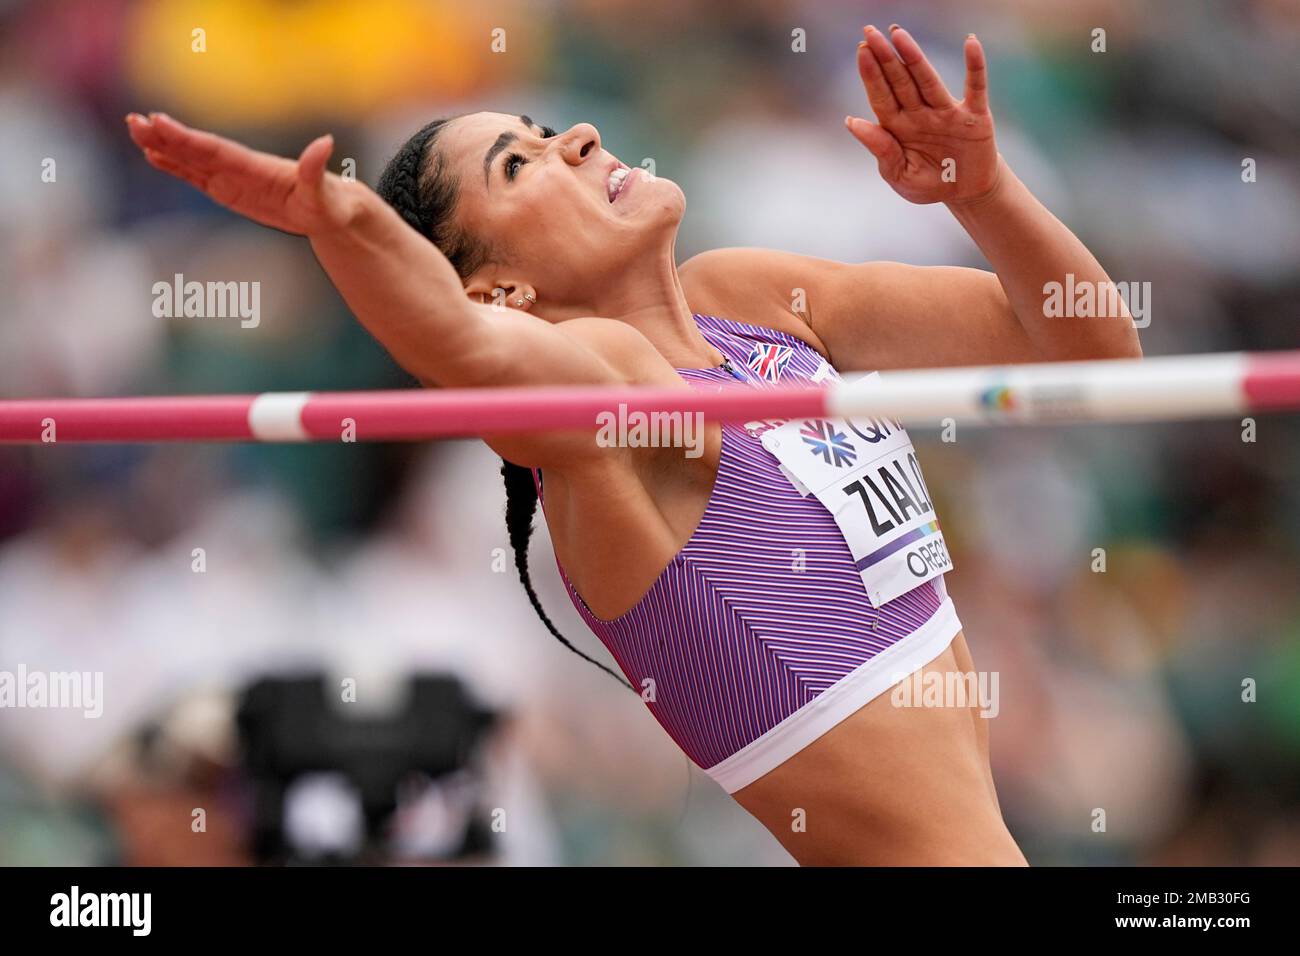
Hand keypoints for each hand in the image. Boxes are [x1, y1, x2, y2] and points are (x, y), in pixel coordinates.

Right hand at [126, 112, 363, 235]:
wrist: (331, 210)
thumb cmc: (330, 203)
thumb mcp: (325, 194)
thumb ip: (317, 170)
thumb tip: (326, 142)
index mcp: (258, 168)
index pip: (217, 150)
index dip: (189, 139)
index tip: (161, 123)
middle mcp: (241, 168)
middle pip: (198, 150)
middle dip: (167, 137)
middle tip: (134, 121)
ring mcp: (233, 178)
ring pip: (192, 160)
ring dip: (163, 146)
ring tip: (135, 130)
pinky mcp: (230, 190)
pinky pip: (197, 177)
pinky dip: (175, 166)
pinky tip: (153, 156)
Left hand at [845, 25, 1000, 205]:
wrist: (967, 193)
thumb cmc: (929, 182)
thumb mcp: (900, 174)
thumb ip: (880, 148)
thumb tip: (852, 121)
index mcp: (899, 127)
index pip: (881, 97)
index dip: (871, 75)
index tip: (861, 52)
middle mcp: (920, 113)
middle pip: (900, 81)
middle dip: (885, 58)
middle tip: (870, 33)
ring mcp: (947, 112)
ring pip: (928, 80)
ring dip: (914, 57)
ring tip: (899, 35)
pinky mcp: (974, 115)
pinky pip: (975, 86)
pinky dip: (975, 65)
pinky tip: (970, 43)